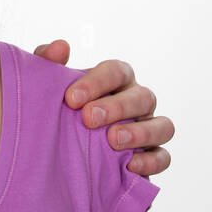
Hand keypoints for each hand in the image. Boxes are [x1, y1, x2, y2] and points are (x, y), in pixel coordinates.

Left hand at [33, 40, 171, 177]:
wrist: (57, 151)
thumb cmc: (59, 111)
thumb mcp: (48, 89)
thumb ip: (49, 65)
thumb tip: (59, 46)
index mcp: (115, 81)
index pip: (116, 71)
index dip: (97, 82)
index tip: (71, 98)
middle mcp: (136, 101)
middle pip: (143, 96)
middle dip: (117, 107)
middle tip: (89, 119)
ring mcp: (147, 129)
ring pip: (162, 126)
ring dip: (140, 132)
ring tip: (113, 140)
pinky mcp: (151, 157)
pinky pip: (163, 157)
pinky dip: (151, 161)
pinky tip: (130, 165)